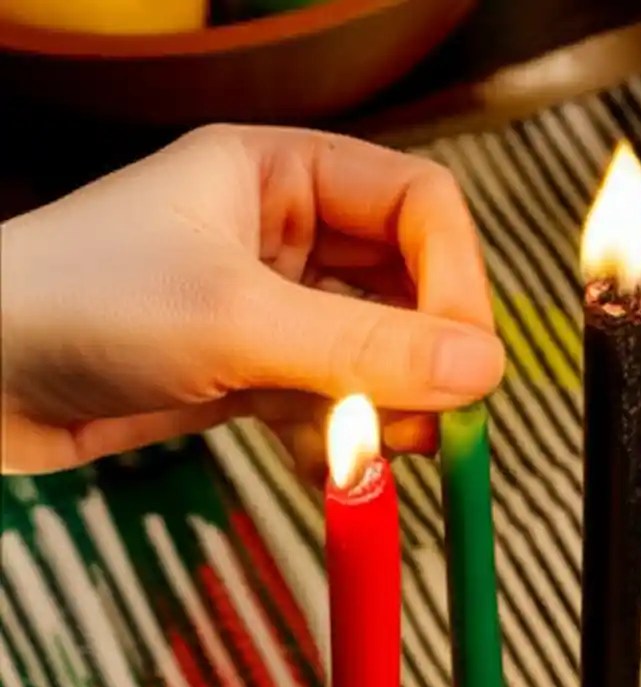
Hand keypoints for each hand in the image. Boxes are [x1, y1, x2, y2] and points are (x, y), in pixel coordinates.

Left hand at [1, 124, 504, 475]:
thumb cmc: (68, 304)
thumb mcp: (232, 321)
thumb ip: (365, 348)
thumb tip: (483, 370)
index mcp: (281, 173)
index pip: (419, 205)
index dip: (455, 277)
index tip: (467, 355)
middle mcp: (284, 231)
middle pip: (407, 282)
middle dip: (428, 351)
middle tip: (448, 415)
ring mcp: (269, 304)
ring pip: (374, 350)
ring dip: (390, 403)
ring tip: (383, 449)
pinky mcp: (248, 370)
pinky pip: (329, 400)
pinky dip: (341, 438)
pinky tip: (334, 470)